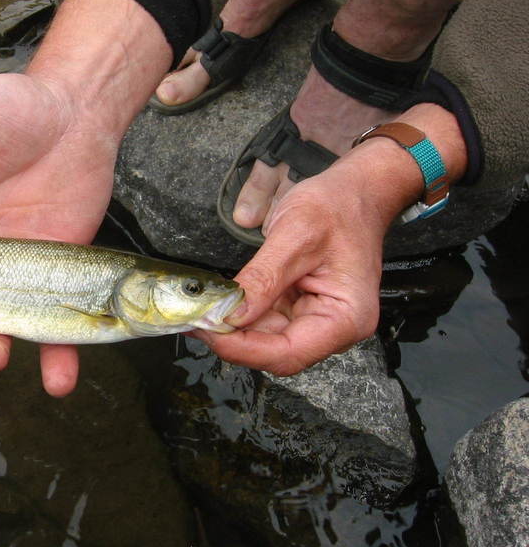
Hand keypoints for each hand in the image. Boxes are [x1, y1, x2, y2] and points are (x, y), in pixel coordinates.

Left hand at [194, 158, 388, 374]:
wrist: (355, 192)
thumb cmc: (337, 208)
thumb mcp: (295, 236)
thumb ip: (263, 278)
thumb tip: (229, 315)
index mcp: (345, 319)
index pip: (287, 354)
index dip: (242, 349)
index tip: (206, 329)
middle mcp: (334, 328)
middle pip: (274, 351)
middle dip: (232, 338)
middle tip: (192, 317)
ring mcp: (317, 320)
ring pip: (265, 339)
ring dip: (232, 327)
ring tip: (200, 307)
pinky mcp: (301, 308)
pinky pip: (266, 321)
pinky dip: (241, 313)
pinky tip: (219, 301)